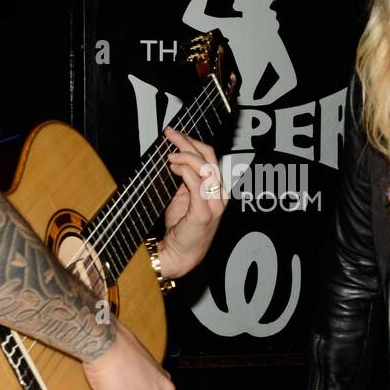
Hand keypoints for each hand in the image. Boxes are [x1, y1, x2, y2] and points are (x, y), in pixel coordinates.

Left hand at [158, 125, 227, 279]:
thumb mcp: (183, 199)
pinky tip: (173, 167)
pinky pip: (197, 183)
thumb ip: (184, 181)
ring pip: (205, 167)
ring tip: (169, 155)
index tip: (175, 134)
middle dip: (188, 141)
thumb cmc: (182, 230)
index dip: (193, 142)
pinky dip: (185, 171)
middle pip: (209, 158)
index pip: (210, 157)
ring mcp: (215, 204)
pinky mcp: (204, 213)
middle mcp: (220, 195)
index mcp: (217, 189)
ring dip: (185, 156)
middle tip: (170, 134)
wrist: (180, 255)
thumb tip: (175, 160)